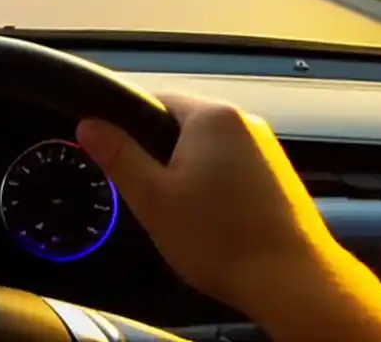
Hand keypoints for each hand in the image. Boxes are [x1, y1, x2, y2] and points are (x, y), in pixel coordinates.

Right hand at [75, 93, 333, 313]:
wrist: (291, 281)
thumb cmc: (221, 239)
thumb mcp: (152, 198)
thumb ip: (117, 155)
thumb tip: (89, 125)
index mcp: (211, 116)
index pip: (153, 99)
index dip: (128, 128)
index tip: (120, 159)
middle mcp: (244, 122)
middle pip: (181, 126)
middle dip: (161, 157)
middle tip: (152, 196)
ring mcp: (266, 149)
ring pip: (206, 150)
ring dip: (189, 174)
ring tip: (185, 215)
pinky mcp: (277, 175)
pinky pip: (231, 168)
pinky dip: (215, 188)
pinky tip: (213, 222)